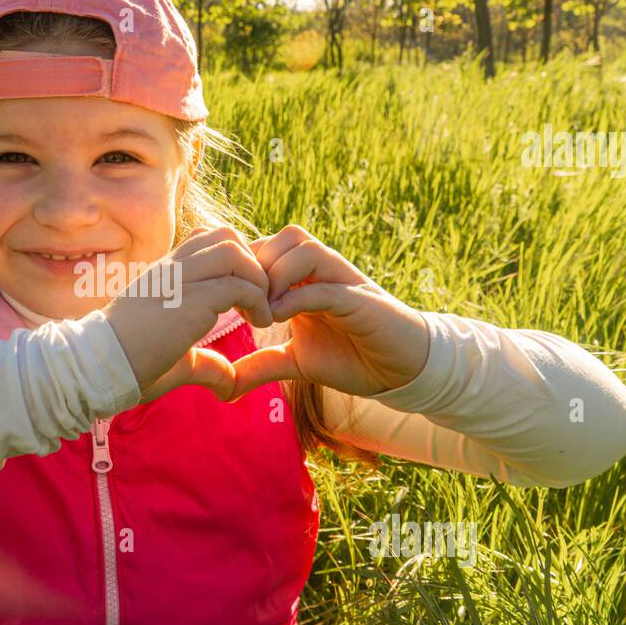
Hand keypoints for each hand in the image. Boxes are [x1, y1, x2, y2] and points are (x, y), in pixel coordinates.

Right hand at [104, 226, 273, 402]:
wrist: (97, 367)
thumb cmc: (130, 364)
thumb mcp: (177, 358)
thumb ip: (207, 363)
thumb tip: (229, 384)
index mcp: (166, 274)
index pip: (207, 240)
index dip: (237, 261)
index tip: (245, 296)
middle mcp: (173, 270)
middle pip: (225, 234)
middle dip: (252, 262)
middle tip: (257, 300)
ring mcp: (179, 281)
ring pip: (234, 251)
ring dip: (257, 278)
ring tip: (260, 312)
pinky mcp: (189, 302)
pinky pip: (238, 284)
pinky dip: (257, 300)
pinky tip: (258, 323)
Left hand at [227, 225, 429, 400]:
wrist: (400, 369)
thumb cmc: (352, 357)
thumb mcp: (297, 362)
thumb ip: (263, 364)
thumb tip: (225, 386)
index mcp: (304, 278)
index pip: (265, 248)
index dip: (241, 269)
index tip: (229, 303)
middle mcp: (323, 271)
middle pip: (280, 238)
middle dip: (255, 267)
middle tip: (243, 305)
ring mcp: (342, 280)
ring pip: (301, 247)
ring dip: (275, 274)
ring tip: (264, 312)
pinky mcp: (359, 299)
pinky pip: (324, 285)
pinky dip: (297, 298)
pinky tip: (279, 320)